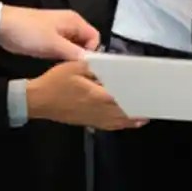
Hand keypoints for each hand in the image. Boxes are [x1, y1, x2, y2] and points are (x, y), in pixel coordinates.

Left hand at [0, 6, 99, 61]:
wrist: (1, 26)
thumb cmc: (29, 33)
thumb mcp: (53, 44)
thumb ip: (74, 53)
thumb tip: (91, 62)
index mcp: (74, 21)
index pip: (95, 37)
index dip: (93, 51)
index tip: (84, 66)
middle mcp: (69, 24)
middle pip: (85, 42)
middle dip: (82, 56)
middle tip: (75, 71)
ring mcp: (59, 30)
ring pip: (73, 47)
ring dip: (70, 57)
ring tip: (65, 69)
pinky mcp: (48, 37)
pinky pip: (62, 48)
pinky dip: (61, 56)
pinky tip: (55, 65)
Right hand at [26, 61, 146, 130]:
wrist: (39, 100)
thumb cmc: (56, 81)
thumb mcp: (75, 66)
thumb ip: (95, 66)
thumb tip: (112, 66)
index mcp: (96, 95)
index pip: (123, 97)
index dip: (137, 96)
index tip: (149, 94)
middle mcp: (98, 109)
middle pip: (124, 112)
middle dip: (138, 109)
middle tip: (152, 104)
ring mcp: (92, 118)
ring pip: (118, 121)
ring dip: (132, 119)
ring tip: (146, 115)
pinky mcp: (87, 122)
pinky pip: (108, 125)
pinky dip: (121, 124)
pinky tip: (126, 122)